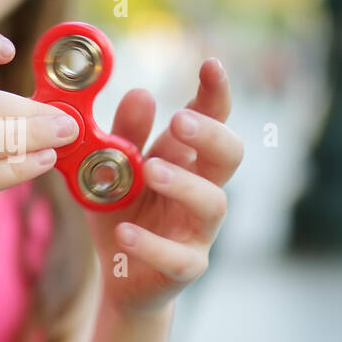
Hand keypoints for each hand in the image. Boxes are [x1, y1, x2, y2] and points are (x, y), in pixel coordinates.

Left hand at [86, 58, 243, 314]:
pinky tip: (124, 232)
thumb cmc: (124, 211)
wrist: (122, 276)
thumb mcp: (112, 168)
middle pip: (229, 156)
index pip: (213, 119)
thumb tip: (142, 92)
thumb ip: (124, 134)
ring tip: (151, 170)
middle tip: (180, 120)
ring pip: (213, 203)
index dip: (216, 93)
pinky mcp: (185, 266)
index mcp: (187, 158)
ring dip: (184, 183)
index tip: (210, 64)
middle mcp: (202, 189)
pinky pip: (177, 257)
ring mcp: (198, 230)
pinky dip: (151, 244)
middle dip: (210, 135)